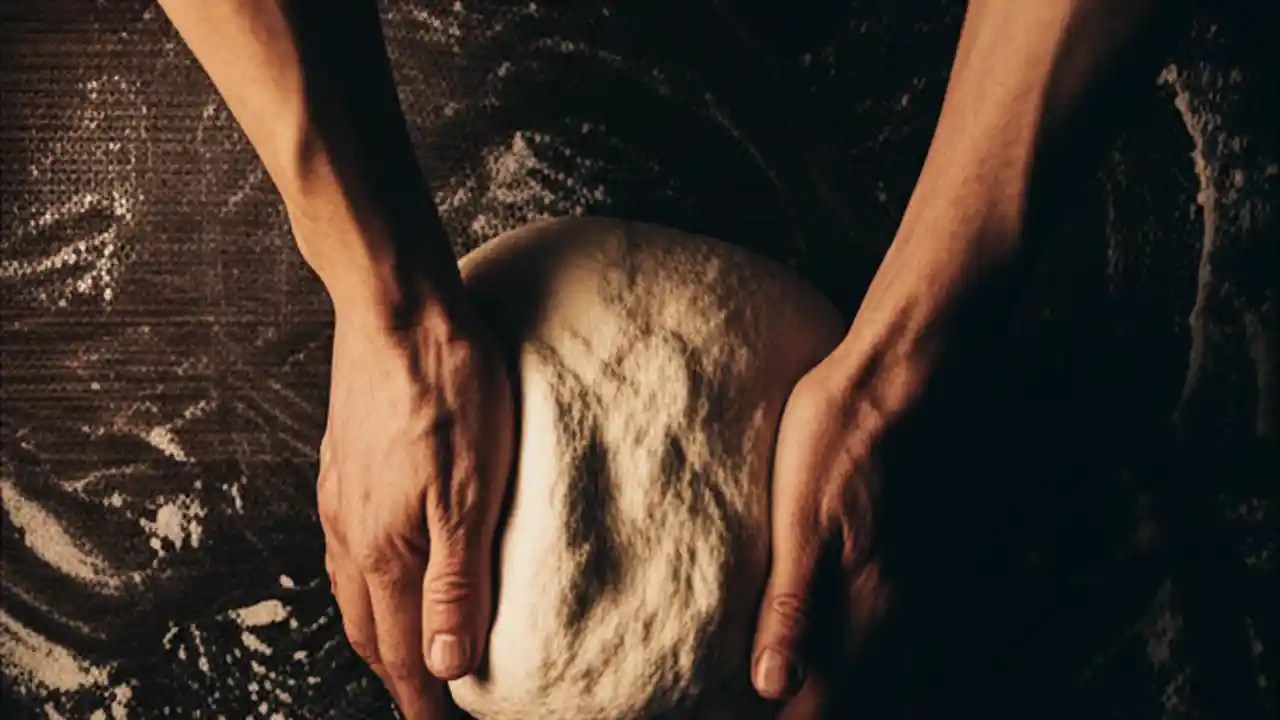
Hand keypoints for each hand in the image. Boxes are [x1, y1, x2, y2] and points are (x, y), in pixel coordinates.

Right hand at [317, 300, 513, 717]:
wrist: (397, 308)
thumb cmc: (446, 391)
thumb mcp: (471, 494)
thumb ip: (456, 584)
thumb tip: (443, 667)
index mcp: (383, 548)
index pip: (397, 649)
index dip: (419, 696)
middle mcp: (350, 529)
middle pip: (365, 626)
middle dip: (393, 671)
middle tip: (423, 698)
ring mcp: (341, 493)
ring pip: (352, 586)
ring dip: (376, 627)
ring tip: (403, 645)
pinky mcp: (345, 461)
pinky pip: (348, 543)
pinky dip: (368, 579)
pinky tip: (386, 564)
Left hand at [750, 352, 901, 711]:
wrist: (916, 365)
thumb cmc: (844, 430)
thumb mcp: (799, 514)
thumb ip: (789, 606)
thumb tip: (772, 687)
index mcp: (871, 609)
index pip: (822, 705)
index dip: (782, 717)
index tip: (736, 714)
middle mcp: (912, 611)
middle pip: (861, 695)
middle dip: (809, 707)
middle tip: (757, 701)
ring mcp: (937, 587)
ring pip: (892, 670)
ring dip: (843, 684)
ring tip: (797, 681)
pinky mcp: (945, 559)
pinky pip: (917, 634)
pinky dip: (881, 655)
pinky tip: (855, 640)